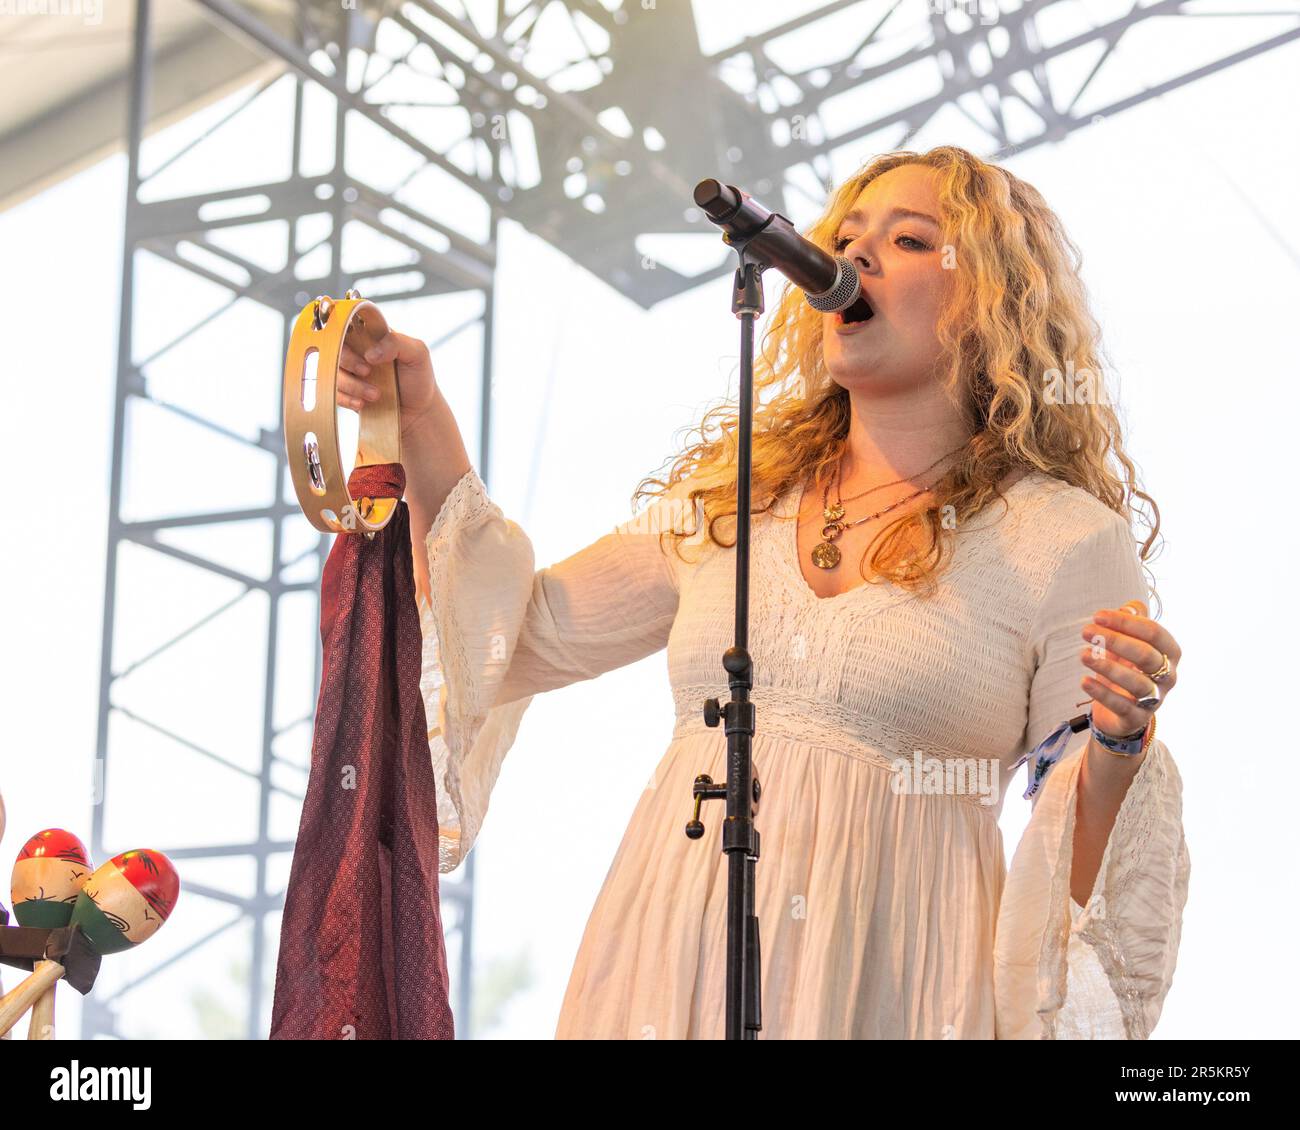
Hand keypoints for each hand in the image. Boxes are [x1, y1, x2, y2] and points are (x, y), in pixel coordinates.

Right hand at [335, 320, 440, 435]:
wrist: (418, 412)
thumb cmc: (419, 378)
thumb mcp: (418, 353)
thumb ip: (397, 343)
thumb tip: (370, 354)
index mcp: (372, 335)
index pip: (348, 323)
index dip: (344, 331)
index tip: (358, 346)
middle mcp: (357, 350)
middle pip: (334, 346)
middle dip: (348, 360)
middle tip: (367, 372)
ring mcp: (349, 371)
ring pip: (331, 371)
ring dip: (351, 384)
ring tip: (375, 395)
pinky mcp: (346, 392)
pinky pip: (333, 392)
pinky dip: (345, 398)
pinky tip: (362, 403)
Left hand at [1079, 599, 1179, 739]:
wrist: (1122, 711)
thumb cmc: (1128, 668)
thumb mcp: (1130, 642)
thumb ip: (1132, 622)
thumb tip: (1130, 607)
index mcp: (1170, 653)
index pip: (1154, 632)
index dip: (1126, 622)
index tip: (1097, 616)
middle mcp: (1168, 676)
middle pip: (1145, 655)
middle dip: (1115, 640)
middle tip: (1085, 631)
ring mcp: (1155, 699)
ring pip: (1136, 682)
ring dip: (1107, 666)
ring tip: (1083, 655)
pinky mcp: (1137, 718)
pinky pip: (1122, 705)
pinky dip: (1102, 693)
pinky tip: (1084, 681)